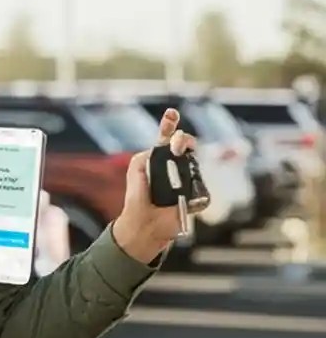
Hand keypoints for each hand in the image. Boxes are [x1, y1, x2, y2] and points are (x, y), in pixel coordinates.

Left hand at [111, 108, 198, 262]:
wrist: (144, 224)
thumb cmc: (138, 198)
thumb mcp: (136, 171)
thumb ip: (145, 156)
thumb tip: (161, 148)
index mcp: (158, 159)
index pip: (166, 138)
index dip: (170, 124)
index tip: (171, 113)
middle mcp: (174, 167)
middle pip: (185, 145)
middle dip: (183, 139)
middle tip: (175, 145)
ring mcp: (186, 180)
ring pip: (195, 163)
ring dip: (187, 161)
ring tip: (177, 166)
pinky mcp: (195, 195)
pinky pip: (201, 187)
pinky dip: (194, 190)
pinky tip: (182, 196)